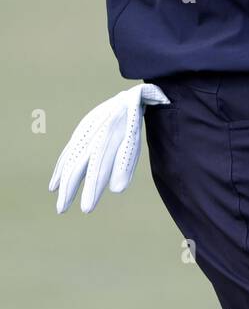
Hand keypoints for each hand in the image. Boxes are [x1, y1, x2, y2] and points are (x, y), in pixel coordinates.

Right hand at [48, 83, 169, 214]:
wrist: (127, 98)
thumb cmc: (132, 126)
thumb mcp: (134, 143)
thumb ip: (125, 164)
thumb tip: (116, 190)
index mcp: (109, 141)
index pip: (98, 170)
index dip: (91, 190)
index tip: (86, 209)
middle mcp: (93, 138)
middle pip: (77, 167)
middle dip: (69, 190)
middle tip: (62, 210)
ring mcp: (83, 135)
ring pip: (68, 162)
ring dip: (62, 184)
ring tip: (60, 203)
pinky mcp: (79, 133)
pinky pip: (66, 154)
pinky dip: (59, 170)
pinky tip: (53, 185)